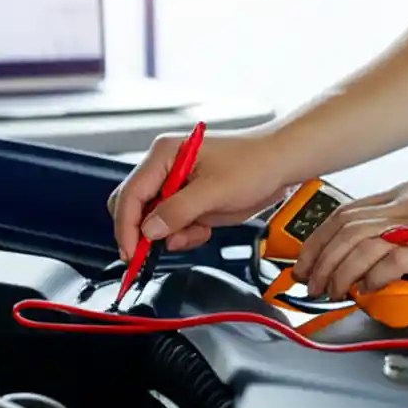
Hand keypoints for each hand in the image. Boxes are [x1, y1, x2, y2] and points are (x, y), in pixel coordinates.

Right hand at [108, 129, 290, 257]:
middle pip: (134, 206)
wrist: (281, 165)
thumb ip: (177, 211)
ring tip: (196, 232)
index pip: (131, 194)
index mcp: (164, 155)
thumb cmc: (254, 164)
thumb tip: (148, 231)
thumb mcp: (214, 191)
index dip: (127, 226)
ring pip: (152, 220)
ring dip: (170, 235)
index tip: (132, 253)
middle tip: (152, 253)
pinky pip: (171, 225)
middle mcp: (164, 167)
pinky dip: (184, 234)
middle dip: (143, 232)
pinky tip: (203, 229)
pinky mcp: (187, 200)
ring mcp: (175, 184)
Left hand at [292, 181, 407, 299]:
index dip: (318, 239)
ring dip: (339, 271)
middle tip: (310, 282)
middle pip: (345, 227)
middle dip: (319, 258)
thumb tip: (361, 264)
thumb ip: (398, 236)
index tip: (306, 262)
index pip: (345, 212)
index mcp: (406, 195)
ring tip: (332, 291)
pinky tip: (366, 290)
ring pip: (361, 243)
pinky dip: (372, 277)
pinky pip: (393, 260)